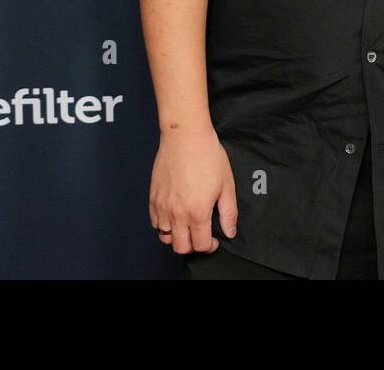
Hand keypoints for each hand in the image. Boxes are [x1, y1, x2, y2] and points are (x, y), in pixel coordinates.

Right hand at [149, 126, 237, 254]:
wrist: (185, 136)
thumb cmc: (207, 156)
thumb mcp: (226, 184)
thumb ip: (229, 212)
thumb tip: (230, 231)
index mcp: (198, 212)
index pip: (200, 245)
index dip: (209, 246)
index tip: (214, 240)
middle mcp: (177, 213)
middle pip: (181, 247)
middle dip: (193, 246)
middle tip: (201, 236)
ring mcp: (162, 206)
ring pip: (164, 237)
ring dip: (176, 236)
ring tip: (187, 225)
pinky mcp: (153, 197)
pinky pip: (155, 222)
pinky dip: (163, 225)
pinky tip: (174, 215)